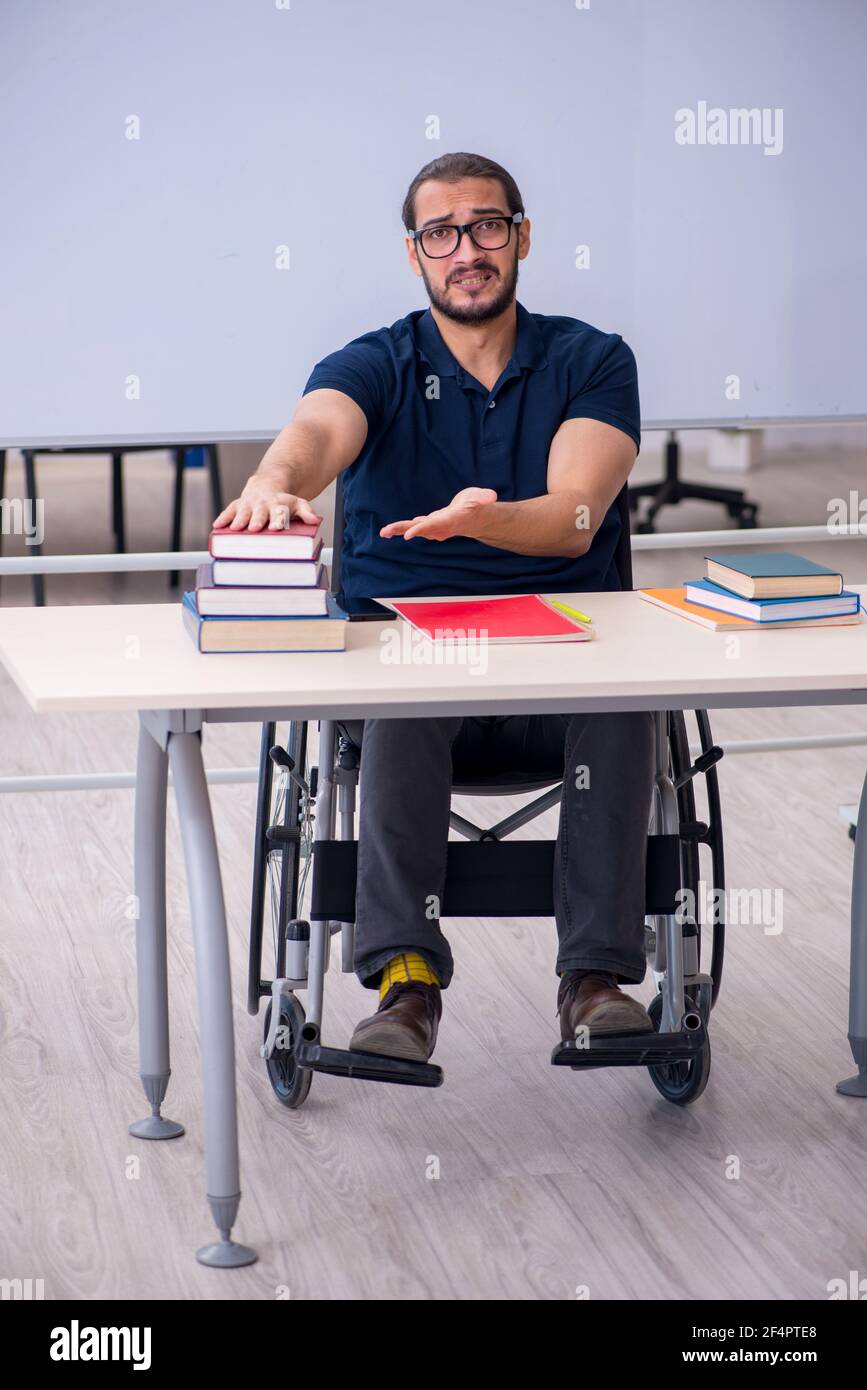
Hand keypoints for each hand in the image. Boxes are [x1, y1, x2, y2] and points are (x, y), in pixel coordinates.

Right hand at [213, 478, 322, 531]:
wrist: (264, 486)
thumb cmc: (282, 502)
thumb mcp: (297, 504)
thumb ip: (306, 511)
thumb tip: (314, 520)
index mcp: (277, 506)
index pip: (279, 513)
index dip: (278, 520)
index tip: (276, 527)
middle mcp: (262, 505)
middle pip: (260, 513)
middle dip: (256, 520)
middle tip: (254, 529)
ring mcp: (248, 505)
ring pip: (243, 512)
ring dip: (239, 520)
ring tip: (235, 529)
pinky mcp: (237, 506)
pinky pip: (228, 511)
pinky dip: (223, 518)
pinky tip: (217, 526)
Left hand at [380, 487, 497, 541]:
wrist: (474, 517)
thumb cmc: (477, 505)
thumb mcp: (481, 498)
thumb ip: (484, 497)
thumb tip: (491, 496)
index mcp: (449, 521)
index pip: (433, 526)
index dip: (421, 530)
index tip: (408, 535)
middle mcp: (439, 527)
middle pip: (418, 529)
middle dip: (402, 530)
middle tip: (386, 531)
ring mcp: (433, 528)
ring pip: (413, 529)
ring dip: (397, 530)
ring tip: (383, 532)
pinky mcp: (428, 525)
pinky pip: (412, 527)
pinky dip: (400, 528)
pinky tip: (388, 531)